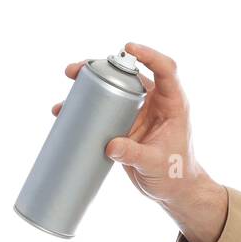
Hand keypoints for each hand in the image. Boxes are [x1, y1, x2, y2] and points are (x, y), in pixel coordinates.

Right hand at [54, 42, 226, 241]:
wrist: (173, 192)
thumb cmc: (176, 175)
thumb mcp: (157, 164)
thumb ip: (135, 154)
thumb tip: (111, 145)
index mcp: (172, 104)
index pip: (165, 69)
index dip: (149, 55)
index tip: (128, 49)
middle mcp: (155, 102)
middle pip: (129, 74)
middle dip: (103, 66)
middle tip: (77, 70)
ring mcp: (137, 112)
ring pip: (113, 88)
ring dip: (90, 82)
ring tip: (69, 82)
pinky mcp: (123, 125)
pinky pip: (103, 108)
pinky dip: (85, 106)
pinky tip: (64, 110)